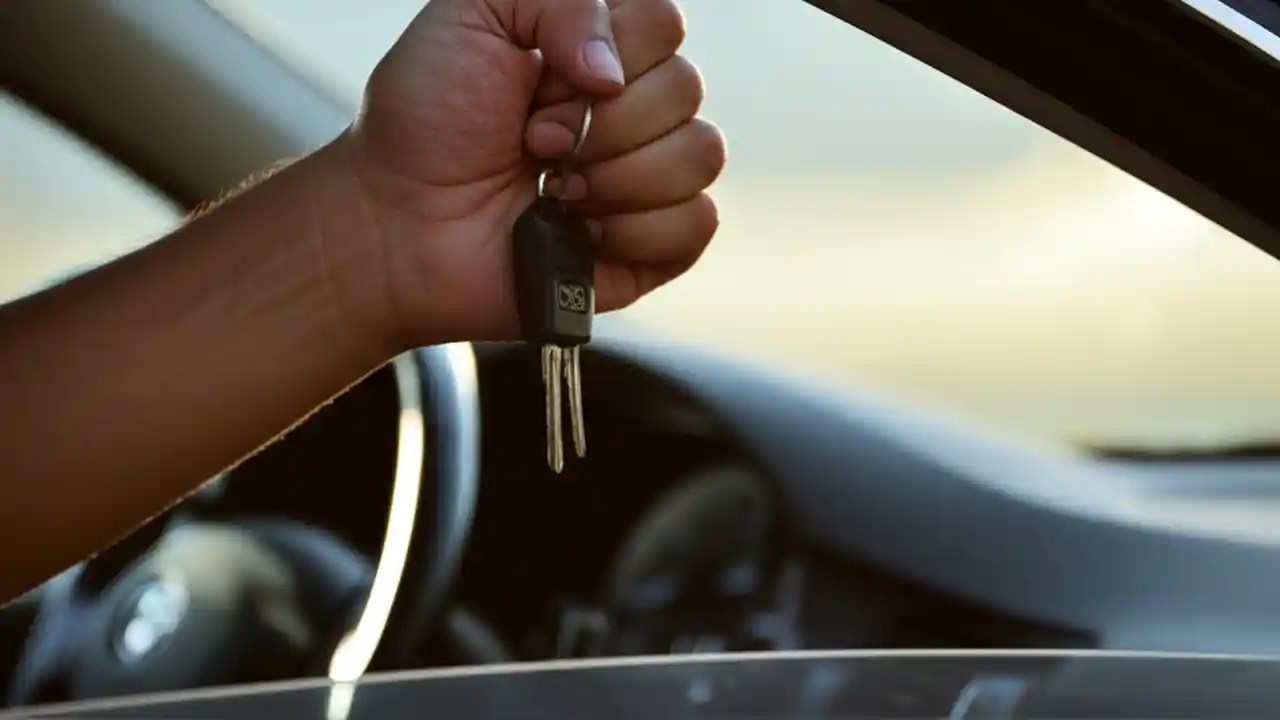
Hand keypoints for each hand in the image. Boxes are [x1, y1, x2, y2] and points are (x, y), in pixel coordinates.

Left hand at [339, 0, 724, 345]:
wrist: (396, 224)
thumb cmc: (423, 124)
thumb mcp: (471, 16)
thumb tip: (613, 71)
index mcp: (602, 49)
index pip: (665, 22)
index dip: (604, 54)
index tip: (539, 82)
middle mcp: (634, 108)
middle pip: (686, 89)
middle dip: (598, 124)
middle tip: (534, 144)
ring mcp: (647, 179)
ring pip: (700, 155)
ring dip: (615, 177)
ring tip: (554, 192)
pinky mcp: (649, 248)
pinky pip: (696, 225)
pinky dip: (635, 231)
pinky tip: (581, 233)